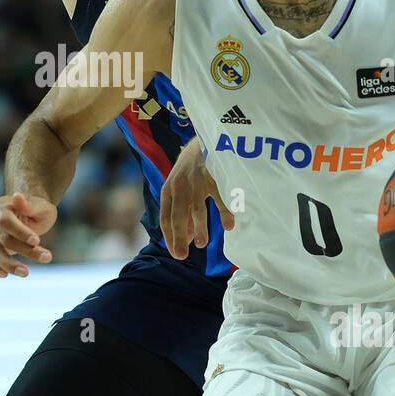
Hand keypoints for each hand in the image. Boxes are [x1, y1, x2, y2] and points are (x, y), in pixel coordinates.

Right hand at [0, 192, 55, 277]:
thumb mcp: (40, 206)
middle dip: (24, 251)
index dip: (20, 232)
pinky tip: (3, 275)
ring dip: (9, 265)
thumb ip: (29, 204)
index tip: (37, 241)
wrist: (28, 215)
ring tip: (26, 273)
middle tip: (46, 257)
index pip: (5, 221)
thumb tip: (18, 196)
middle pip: (2, 239)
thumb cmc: (37, 210)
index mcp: (1, 205)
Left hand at [160, 137, 234, 259]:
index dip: (170, 237)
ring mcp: (196, 181)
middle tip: (183, 256)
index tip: (177, 253)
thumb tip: (187, 238)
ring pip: (197, 209)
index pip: (166, 218)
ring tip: (202, 244)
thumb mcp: (180, 189)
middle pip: (178, 216)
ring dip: (200, 228)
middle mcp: (180, 186)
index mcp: (169, 191)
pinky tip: (229, 226)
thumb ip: (182, 212)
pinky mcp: (213, 176)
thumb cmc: (191, 170)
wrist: (204, 139)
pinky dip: (224, 213)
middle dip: (180, 237)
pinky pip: (219, 198)